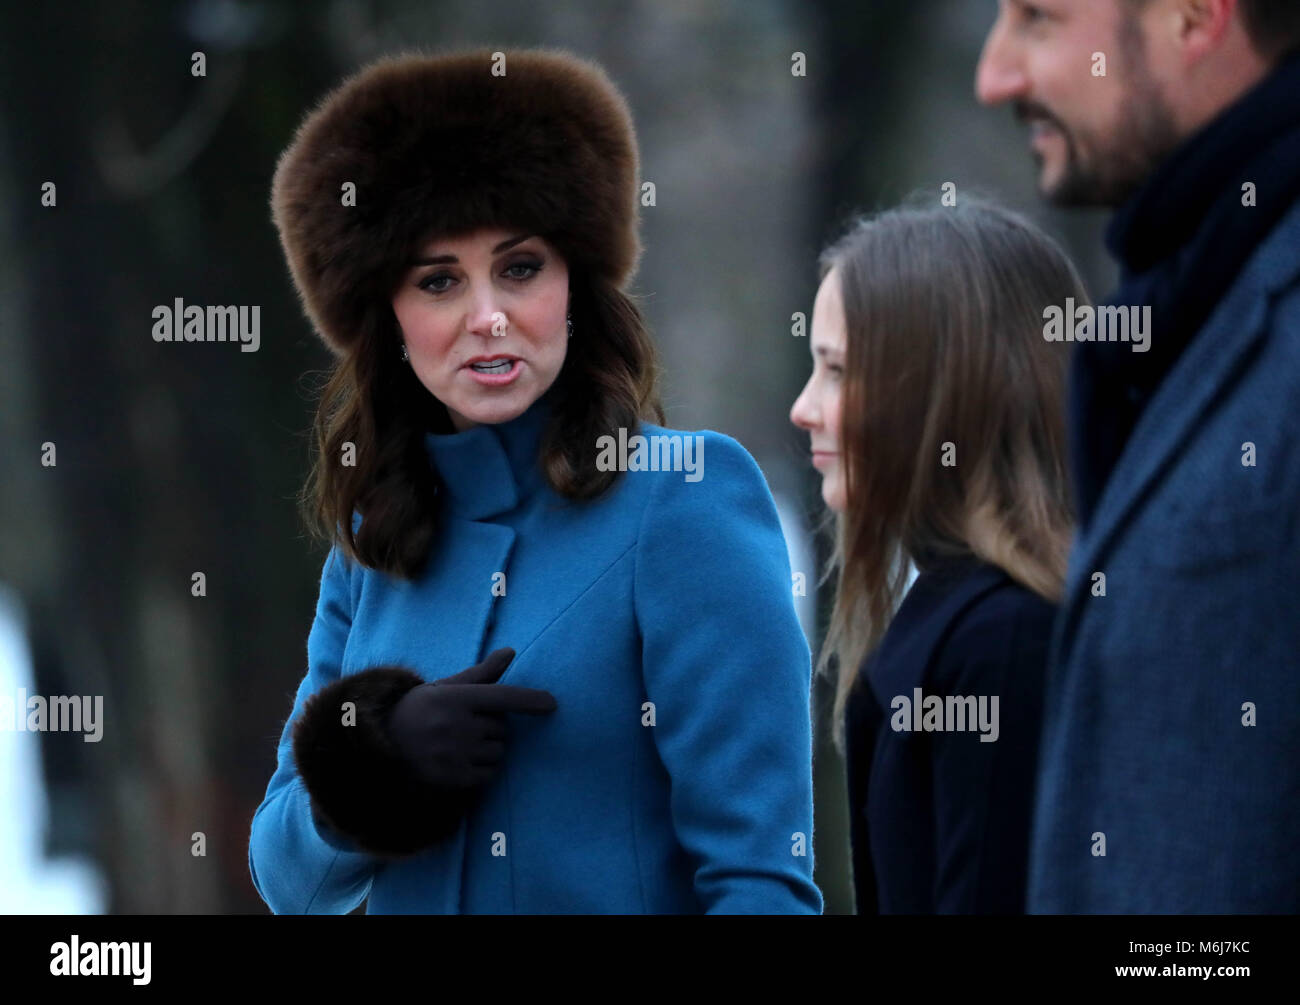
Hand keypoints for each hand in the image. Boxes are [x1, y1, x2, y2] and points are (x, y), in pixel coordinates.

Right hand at [385, 647, 555, 790]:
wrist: (379, 746)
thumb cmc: (418, 711)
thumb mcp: (445, 688)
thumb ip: (481, 674)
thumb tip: (511, 652)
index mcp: (455, 698)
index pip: (503, 697)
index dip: (530, 700)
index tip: (552, 703)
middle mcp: (455, 726)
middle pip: (502, 728)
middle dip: (492, 727)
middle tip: (465, 725)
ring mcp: (454, 754)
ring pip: (499, 752)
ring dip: (490, 748)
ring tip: (462, 743)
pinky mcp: (452, 779)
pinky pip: (489, 774)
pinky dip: (484, 768)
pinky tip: (463, 760)